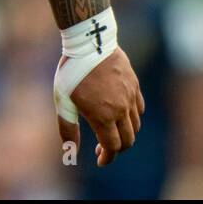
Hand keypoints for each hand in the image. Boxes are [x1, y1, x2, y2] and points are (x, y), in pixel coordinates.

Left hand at [56, 47, 145, 166]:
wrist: (89, 42)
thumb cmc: (72, 72)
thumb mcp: (63, 102)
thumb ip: (68, 128)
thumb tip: (71, 152)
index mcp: (103, 116)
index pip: (112, 147)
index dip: (107, 158)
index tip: (100, 161)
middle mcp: (121, 109)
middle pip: (128, 140)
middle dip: (116, 149)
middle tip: (101, 148)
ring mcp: (131, 97)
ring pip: (135, 126)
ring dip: (125, 134)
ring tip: (108, 131)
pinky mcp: (135, 86)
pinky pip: (139, 109)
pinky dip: (132, 118)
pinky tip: (119, 114)